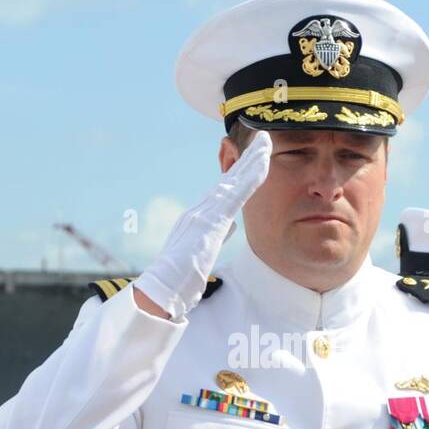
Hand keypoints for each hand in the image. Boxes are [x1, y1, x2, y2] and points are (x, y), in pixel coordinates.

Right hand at [133, 131, 270, 318]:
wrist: (161, 290)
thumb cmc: (180, 279)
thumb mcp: (201, 252)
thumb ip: (215, 234)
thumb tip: (229, 225)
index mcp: (199, 217)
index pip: (225, 190)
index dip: (241, 172)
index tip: (256, 157)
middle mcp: (200, 210)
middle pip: (229, 179)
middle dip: (248, 158)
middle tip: (265, 138)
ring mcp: (204, 213)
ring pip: (233, 181)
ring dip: (251, 160)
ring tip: (267, 143)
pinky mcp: (210, 221)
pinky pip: (235, 195)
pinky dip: (249, 178)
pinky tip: (262, 165)